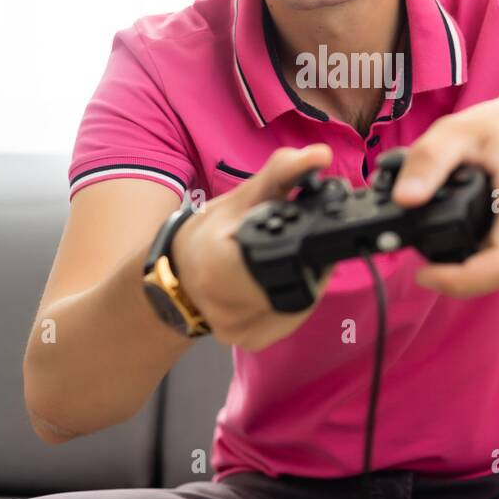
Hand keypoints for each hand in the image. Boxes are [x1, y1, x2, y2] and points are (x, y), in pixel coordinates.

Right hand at [170, 143, 335, 350]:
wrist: (178, 274)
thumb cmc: (208, 233)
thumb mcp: (243, 196)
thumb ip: (282, 173)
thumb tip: (320, 155)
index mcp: (217, 269)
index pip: (284, 260)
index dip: (306, 242)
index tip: (309, 226)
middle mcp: (227, 310)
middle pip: (299, 282)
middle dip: (310, 258)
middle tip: (302, 238)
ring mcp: (240, 332)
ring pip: (302, 300)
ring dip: (307, 276)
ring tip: (290, 256)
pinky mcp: (253, 342)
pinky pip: (294, 316)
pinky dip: (297, 294)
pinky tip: (284, 278)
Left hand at [391, 76, 498, 297]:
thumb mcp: (460, 128)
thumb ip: (428, 160)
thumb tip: (403, 199)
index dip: (461, 281)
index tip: (424, 274)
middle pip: (497, 273)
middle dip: (457, 268)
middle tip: (428, 239)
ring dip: (471, 255)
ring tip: (455, 216)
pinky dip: (486, 247)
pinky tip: (478, 219)